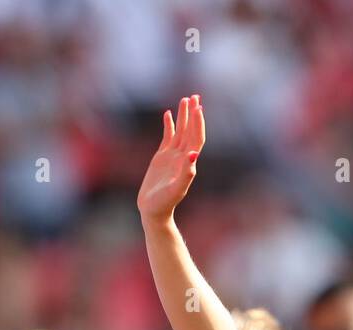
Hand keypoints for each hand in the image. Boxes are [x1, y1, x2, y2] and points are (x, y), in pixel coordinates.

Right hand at [137, 94, 204, 223]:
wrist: (154, 211)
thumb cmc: (165, 203)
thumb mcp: (176, 190)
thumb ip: (186, 174)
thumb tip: (194, 155)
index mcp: (188, 162)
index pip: (196, 138)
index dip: (198, 123)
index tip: (199, 108)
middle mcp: (182, 157)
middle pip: (191, 131)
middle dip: (193, 114)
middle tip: (196, 96)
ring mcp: (172, 156)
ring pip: (180, 131)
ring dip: (183, 116)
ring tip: (185, 99)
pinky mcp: (161, 158)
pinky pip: (167, 137)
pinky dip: (169, 125)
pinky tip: (168, 114)